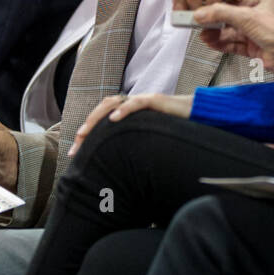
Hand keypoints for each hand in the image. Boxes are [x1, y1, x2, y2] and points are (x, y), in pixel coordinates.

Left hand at [68, 93, 192, 155]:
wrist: (198, 116)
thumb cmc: (174, 131)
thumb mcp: (148, 142)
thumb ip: (134, 150)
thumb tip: (121, 174)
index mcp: (128, 114)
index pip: (101, 120)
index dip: (87, 134)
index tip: (75, 152)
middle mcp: (131, 104)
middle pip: (101, 110)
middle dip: (86, 127)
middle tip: (75, 145)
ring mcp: (141, 100)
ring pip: (112, 103)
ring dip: (96, 118)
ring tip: (85, 132)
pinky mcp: (155, 100)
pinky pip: (136, 103)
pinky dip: (123, 110)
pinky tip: (113, 120)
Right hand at [193, 0, 273, 74]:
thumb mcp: (245, 17)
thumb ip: (220, 13)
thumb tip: (201, 13)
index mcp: (263, 2)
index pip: (235, 2)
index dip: (218, 7)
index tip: (203, 11)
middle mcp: (261, 17)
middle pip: (232, 19)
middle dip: (216, 24)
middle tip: (200, 25)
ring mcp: (258, 33)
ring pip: (233, 33)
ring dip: (218, 35)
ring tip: (204, 37)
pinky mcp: (256, 48)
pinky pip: (235, 45)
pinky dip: (223, 45)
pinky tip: (212, 44)